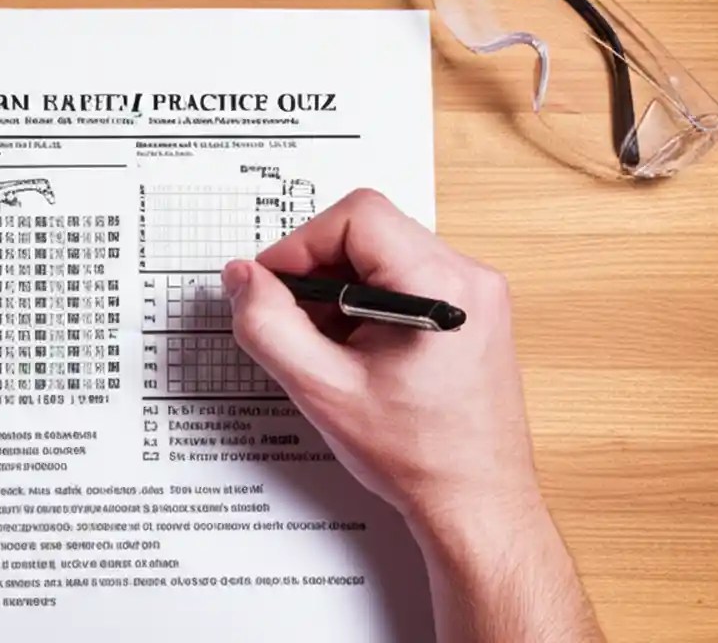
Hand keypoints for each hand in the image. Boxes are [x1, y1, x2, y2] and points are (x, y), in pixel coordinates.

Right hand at [222, 189, 539, 532]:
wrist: (474, 502)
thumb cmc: (418, 456)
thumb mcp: (322, 389)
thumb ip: (269, 325)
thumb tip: (242, 278)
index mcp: (442, 286)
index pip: (357, 216)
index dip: (301, 244)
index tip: (272, 285)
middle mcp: (468, 278)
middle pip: (370, 229)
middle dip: (317, 269)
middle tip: (294, 321)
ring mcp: (475, 294)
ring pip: (384, 253)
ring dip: (340, 288)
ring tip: (326, 345)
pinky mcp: (470, 312)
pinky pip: (404, 278)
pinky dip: (365, 302)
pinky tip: (353, 351)